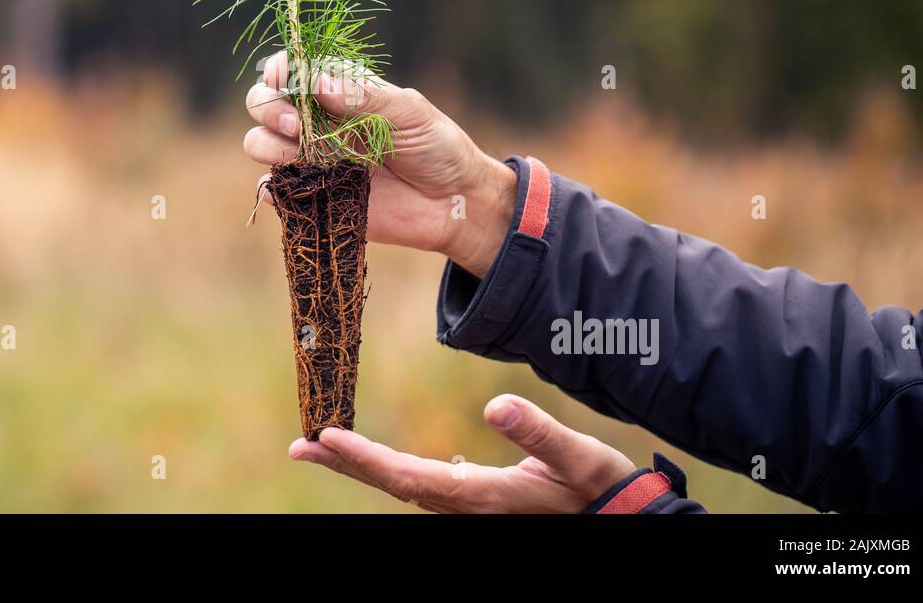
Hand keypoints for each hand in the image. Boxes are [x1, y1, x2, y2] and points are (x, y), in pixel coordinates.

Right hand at [244, 52, 516, 276]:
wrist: (453, 202)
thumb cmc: (437, 147)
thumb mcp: (410, 112)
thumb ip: (364, 96)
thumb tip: (317, 83)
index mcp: (338, 93)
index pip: (292, 71)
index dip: (279, 70)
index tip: (286, 79)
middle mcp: (318, 123)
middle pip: (263, 103)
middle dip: (268, 107)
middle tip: (296, 124)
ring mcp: (312, 160)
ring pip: (260, 143)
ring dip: (267, 143)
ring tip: (304, 154)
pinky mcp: (312, 196)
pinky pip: (273, 190)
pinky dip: (272, 186)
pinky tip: (295, 186)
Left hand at [289, 394, 635, 512]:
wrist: (622, 519)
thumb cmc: (602, 487)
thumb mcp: (578, 456)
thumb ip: (539, 433)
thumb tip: (495, 404)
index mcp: (483, 496)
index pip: (408, 476)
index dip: (364, 458)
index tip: (326, 437)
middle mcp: (467, 507)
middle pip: (393, 485)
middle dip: (345, 465)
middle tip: (300, 446)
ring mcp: (469, 508)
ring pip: (402, 487)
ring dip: (361, 466)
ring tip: (323, 446)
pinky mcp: (476, 503)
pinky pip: (419, 486)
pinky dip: (387, 469)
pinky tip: (375, 458)